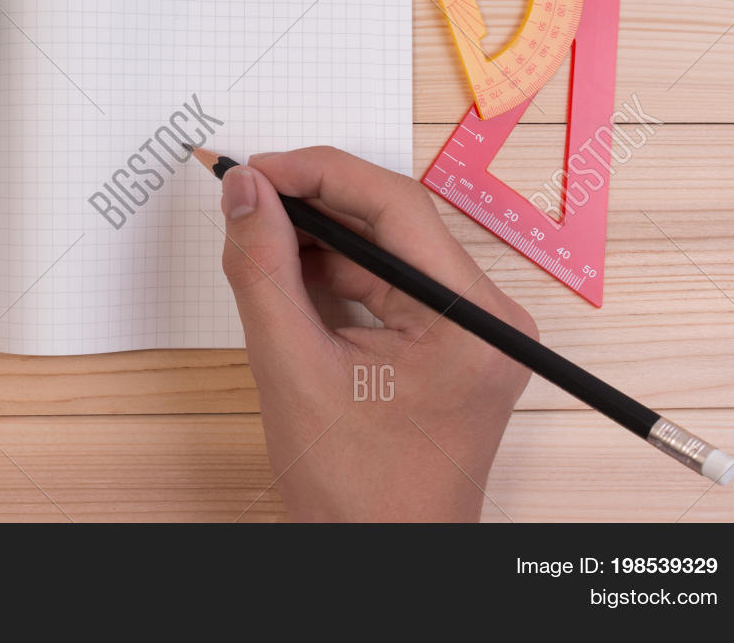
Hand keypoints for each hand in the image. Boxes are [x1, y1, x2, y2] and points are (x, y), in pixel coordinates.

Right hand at [218, 147, 537, 521]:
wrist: (382, 562)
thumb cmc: (355, 493)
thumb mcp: (292, 369)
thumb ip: (263, 269)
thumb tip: (244, 193)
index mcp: (473, 321)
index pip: (396, 205)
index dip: (316, 174)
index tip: (254, 171)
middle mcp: (490, 318)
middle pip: (393, 222)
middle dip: (311, 205)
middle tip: (243, 198)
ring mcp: (474, 331)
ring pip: (386, 249)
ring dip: (318, 241)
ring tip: (256, 243)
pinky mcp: (452, 344)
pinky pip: (388, 283)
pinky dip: (333, 275)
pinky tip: (287, 279)